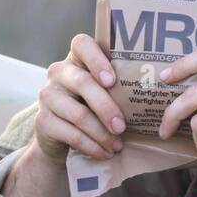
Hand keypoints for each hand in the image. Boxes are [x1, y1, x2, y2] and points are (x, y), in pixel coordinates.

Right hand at [33, 33, 126, 162]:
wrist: (59, 135)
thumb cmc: (91, 106)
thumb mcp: (103, 92)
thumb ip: (119, 86)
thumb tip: (154, 95)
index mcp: (76, 59)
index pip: (81, 44)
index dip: (97, 60)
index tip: (112, 80)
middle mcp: (58, 72)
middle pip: (83, 83)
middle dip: (107, 107)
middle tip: (123, 127)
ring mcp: (47, 96)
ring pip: (78, 114)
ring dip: (102, 134)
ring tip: (117, 145)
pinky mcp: (42, 120)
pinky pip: (71, 134)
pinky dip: (92, 146)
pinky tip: (105, 153)